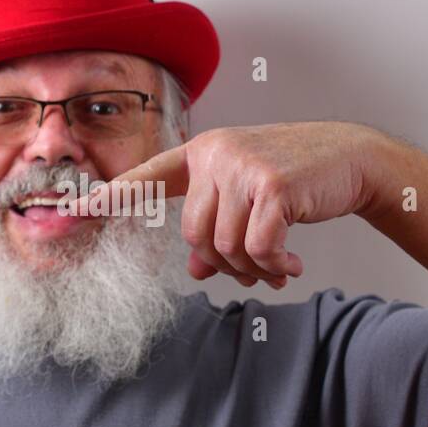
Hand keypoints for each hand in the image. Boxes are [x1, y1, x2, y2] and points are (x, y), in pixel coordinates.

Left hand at [77, 122, 378, 288]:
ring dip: (252, 266)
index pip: (149, 176)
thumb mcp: (249, 200)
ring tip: (278, 266)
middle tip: (254, 270)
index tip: (76, 208)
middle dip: (223, 263)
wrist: (351, 159)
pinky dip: (274, 263)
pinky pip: (257, 246)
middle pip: (194, 234)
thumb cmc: (295, 179)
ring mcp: (244, 166)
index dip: (113, 195)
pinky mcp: (273, 186)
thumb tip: (197, 273)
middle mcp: (217, 154)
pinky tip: (292, 263)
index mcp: (203, 152)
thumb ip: (217, 228)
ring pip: (224, 245)